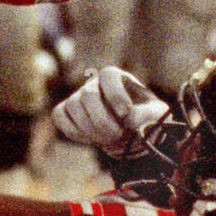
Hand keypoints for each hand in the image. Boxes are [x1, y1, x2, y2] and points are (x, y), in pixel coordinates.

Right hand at [52, 67, 170, 159]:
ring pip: (72, 106)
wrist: (132, 135)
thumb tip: (128, 120)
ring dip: (89, 128)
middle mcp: (95, 84)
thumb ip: (145, 115)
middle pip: (88, 95)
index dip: (115, 95)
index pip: (108, 76)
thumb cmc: (146, 121)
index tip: (125, 115)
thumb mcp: (155, 117)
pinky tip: (90, 139)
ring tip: (107, 140)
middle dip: (101, 120)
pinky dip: (72, 130)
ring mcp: (79, 97)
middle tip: (117, 135)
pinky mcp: (67, 112)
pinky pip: (60, 116)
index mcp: (117, 78)